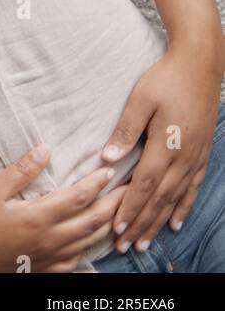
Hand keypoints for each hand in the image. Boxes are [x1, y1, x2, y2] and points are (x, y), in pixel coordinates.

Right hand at [0, 144, 127, 271]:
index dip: (97, 183)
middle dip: (115, 204)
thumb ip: (20, 170)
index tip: (111, 171)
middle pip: (93, 222)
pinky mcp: (39, 271)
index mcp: (38, 218)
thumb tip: (45, 149)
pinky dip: (88, 251)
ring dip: (107, 227)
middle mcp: (49, 240)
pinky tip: (88, 246)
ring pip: (88, 243)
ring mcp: (46, 259)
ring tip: (119, 214)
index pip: (78, 198)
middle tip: (132, 191)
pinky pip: (74, 263)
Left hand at [100, 35, 223, 253]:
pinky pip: (192, 188)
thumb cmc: (166, 79)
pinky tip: (176, 222)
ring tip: (144, 241)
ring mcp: (195, 157)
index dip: (130, 209)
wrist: (201, 65)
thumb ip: (125, 130)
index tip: (116, 228)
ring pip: (175, 198)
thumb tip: (108, 158)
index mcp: (165, 145)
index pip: (144, 185)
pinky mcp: (202, 154)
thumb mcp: (140, 99)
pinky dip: (183, 207)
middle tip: (125, 245)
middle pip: (159, 199)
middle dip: (140, 223)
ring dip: (158, 221)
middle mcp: (183, 157)